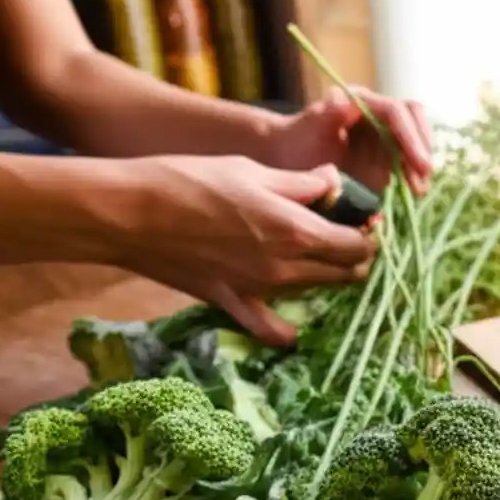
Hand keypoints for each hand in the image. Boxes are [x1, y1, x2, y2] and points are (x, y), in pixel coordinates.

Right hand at [113, 155, 374, 345]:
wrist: (129, 212)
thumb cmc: (191, 179)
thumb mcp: (254, 169)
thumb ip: (303, 183)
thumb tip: (336, 183)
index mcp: (298, 230)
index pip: (360, 246)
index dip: (369, 234)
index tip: (363, 221)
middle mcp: (286, 267)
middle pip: (346, 274)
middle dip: (355, 256)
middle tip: (344, 236)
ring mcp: (259, 290)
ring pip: (315, 294)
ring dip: (325, 279)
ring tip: (315, 257)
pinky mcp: (231, 304)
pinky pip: (270, 331)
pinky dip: (285, 330)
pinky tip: (289, 320)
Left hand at [270, 85, 433, 194]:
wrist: (284, 163)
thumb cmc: (292, 145)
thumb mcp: (305, 131)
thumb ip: (325, 117)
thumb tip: (341, 101)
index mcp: (359, 100)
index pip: (396, 111)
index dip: (411, 136)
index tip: (420, 165)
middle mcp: (376, 111)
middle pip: (414, 119)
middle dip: (422, 148)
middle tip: (421, 181)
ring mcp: (383, 132)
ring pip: (416, 138)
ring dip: (421, 164)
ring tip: (417, 191)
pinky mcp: (385, 153)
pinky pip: (408, 159)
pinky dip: (414, 174)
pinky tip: (413, 192)